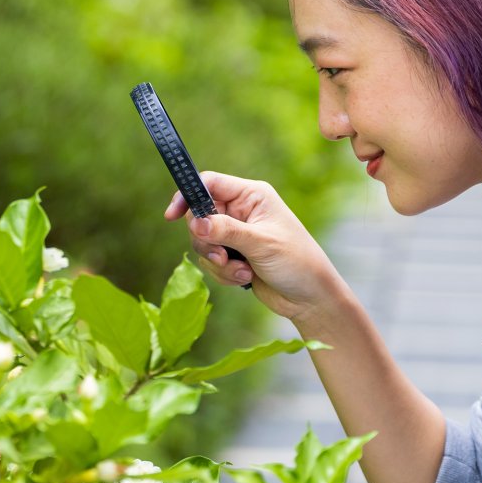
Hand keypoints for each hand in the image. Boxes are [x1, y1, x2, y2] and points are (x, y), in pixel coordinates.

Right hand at [163, 171, 345, 322]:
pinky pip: (211, 261)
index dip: (188, 196)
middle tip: (222, 255)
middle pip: (200, 216)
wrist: (310, 298)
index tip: (171, 216)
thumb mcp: (261, 244)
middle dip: (207, 240)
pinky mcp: (233, 256)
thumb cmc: (297, 262)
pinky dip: (223, 273)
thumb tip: (195, 222)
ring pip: (203, 241)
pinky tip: (246, 278)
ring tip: (242, 271)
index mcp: (252, 196)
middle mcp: (241, 211)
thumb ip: (226, 231)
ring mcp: (237, 234)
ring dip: (218, 261)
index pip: (210, 183)